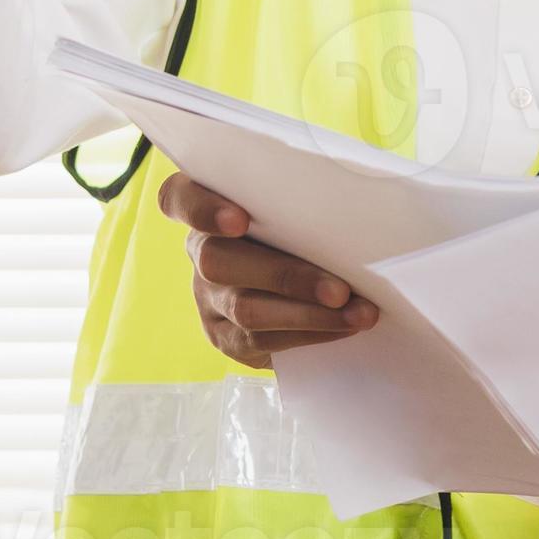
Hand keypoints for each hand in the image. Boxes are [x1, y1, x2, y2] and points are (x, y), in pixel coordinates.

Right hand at [157, 172, 379, 371]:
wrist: (303, 280)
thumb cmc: (305, 223)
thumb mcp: (297, 204)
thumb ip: (304, 198)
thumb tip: (357, 202)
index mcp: (208, 203)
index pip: (179, 197)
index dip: (201, 209)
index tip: (239, 220)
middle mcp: (199, 249)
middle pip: (219, 260)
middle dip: (286, 277)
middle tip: (340, 290)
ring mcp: (207, 296)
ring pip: (245, 308)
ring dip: (309, 313)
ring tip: (358, 314)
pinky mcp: (223, 335)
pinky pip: (261, 340)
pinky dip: (310, 332)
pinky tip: (344, 327)